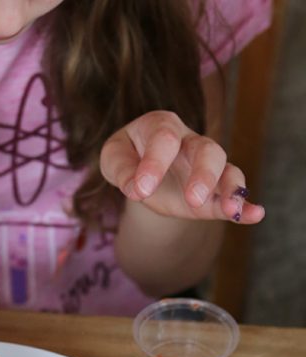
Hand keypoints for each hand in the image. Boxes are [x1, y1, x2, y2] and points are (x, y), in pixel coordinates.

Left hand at [101, 110, 264, 223]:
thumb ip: (122, 170)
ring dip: (230, 190)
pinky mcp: (211, 192)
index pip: (164, 138)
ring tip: (231, 210)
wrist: (139, 169)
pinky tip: (255, 215)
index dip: (154, 163)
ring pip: (226, 171)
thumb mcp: (114, 158)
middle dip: (204, 174)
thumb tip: (136, 189)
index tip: (140, 190)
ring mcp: (204, 167)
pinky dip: (244, 206)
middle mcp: (190, 143)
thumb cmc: (126, 156)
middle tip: (194, 199)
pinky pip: (230, 197)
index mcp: (162, 127)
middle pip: (207, 150)